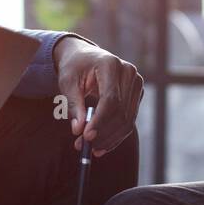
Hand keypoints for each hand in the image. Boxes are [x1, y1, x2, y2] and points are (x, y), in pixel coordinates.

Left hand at [54, 37, 142, 156]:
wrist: (84, 56)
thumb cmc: (74, 67)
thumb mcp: (67, 82)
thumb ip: (74, 105)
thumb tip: (78, 130)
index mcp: (111, 65)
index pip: (111, 99)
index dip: (100, 121)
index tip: (86, 137)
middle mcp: (129, 73)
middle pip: (121, 112)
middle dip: (103, 133)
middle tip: (84, 146)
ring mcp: (136, 83)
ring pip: (128, 120)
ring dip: (110, 138)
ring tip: (90, 148)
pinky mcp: (136, 95)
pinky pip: (129, 120)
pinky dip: (115, 135)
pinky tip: (101, 145)